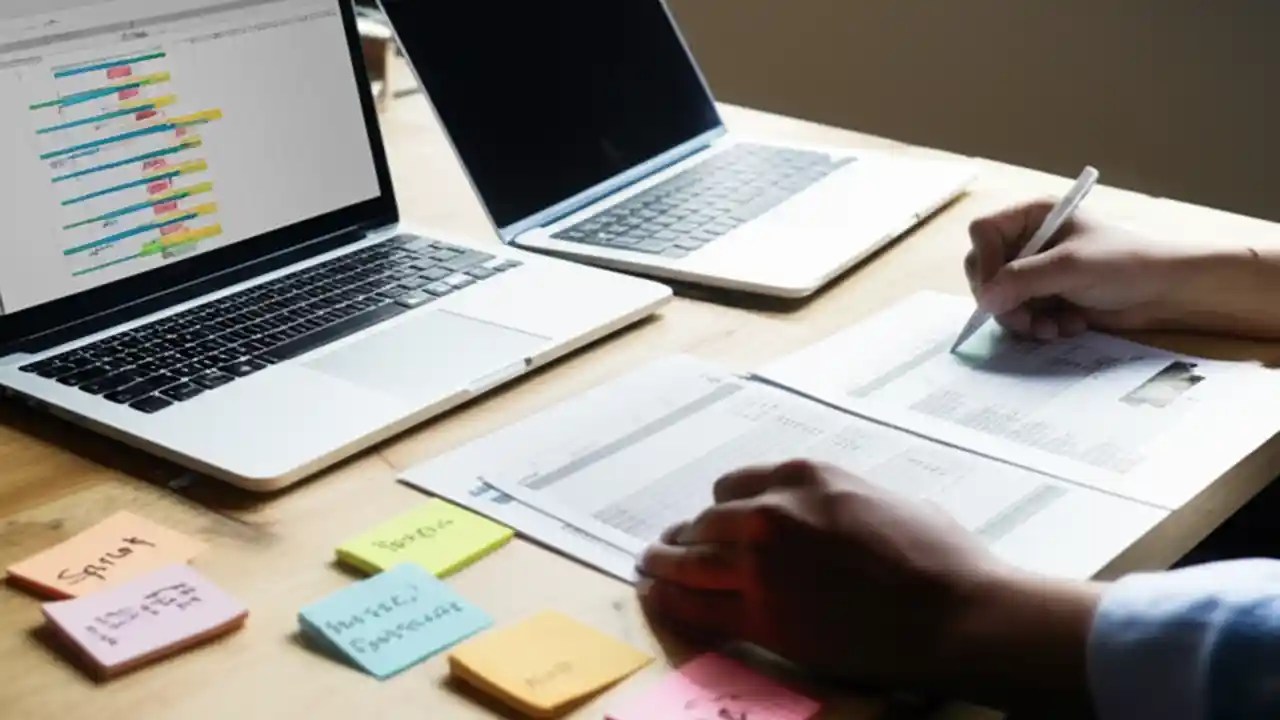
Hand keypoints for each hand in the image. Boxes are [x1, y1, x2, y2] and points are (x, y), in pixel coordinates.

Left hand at [638, 460, 1099, 710]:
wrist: (956, 610)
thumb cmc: (941, 556)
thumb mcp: (884, 499)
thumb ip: (841, 501)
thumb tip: (835, 514)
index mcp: (804, 477)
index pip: (734, 487)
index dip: (721, 509)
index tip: (715, 523)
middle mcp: (772, 511)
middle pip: (706, 522)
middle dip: (691, 536)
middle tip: (675, 548)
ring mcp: (761, 564)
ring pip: (688, 560)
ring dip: (664, 564)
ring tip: (650, 567)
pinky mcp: (761, 614)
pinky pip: (696, 605)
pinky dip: (670, 601)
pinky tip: (656, 598)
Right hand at [966, 201, 1197, 339]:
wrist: (1166, 292)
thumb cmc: (1124, 264)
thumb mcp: (1069, 267)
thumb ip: (1022, 280)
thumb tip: (984, 300)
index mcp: (1032, 216)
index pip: (983, 233)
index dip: (985, 262)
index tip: (998, 291)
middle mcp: (1028, 241)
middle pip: (986, 270)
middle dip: (1004, 300)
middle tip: (1024, 320)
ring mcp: (1036, 271)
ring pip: (1001, 298)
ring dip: (1023, 319)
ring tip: (1051, 329)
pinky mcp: (1046, 298)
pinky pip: (1020, 315)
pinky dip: (1038, 326)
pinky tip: (1066, 327)